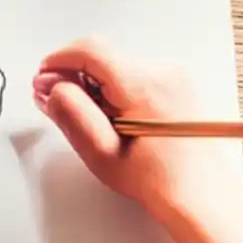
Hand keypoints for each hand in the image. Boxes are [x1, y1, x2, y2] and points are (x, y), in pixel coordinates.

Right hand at [32, 37, 242, 231]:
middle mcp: (162, 70)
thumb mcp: (100, 151)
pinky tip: (113, 117)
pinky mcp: (175, 82)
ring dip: (94, 84)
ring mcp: (173, 74)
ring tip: (94, 120)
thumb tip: (51, 87)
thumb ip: (70, 112)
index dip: (59, 60)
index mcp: (143, 84)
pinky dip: (114, 88)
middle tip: (59, 103)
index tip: (44, 76)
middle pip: (101, 55)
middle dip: (74, 75)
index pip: (90, 49)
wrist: (198, 193)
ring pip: (115, 64)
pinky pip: (132, 72)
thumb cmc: (157, 179)